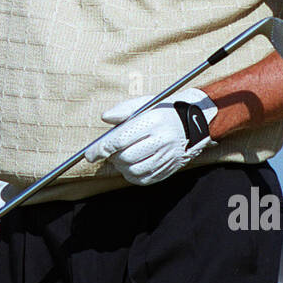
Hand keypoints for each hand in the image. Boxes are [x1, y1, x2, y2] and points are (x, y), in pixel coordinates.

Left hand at [84, 87, 216, 184]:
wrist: (192, 124)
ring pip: (133, 170)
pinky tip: (131, 165)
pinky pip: (142, 179)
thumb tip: (104, 118)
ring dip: (120, 166)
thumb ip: (123, 110)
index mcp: (153, 121)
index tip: (90, 154)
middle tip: (110, 152)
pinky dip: (131, 174)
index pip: (121, 139)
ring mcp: (166, 157)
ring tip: (121, 157)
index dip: (102, 149)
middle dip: (112, 157)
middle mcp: (161, 140)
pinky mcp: (167, 169)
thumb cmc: (162, 112)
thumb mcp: (144, 104)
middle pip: (126, 157)